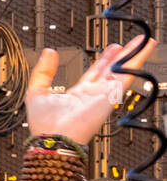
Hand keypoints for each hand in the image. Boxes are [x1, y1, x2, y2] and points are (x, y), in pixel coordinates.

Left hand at [26, 36, 156, 143]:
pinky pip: (126, 76)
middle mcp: (94, 94)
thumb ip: (43, 71)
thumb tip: (48, 52)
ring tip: (144, 42)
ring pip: (122, 71)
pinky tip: (142, 52)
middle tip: (134, 42)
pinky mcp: (111, 96)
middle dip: (123, 55)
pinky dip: (135, 63)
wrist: (54, 138)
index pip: (95, 72)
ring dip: (134, 56)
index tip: (113, 48)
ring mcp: (104, 95)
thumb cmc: (44, 125)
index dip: (105, 58)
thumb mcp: (37, 91)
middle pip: (112, 69)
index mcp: (79, 93)